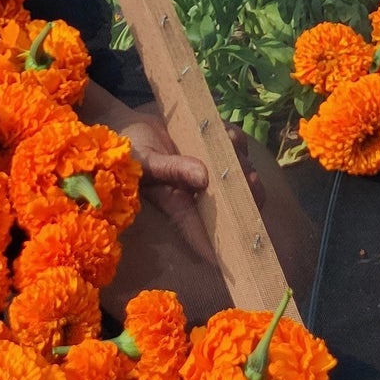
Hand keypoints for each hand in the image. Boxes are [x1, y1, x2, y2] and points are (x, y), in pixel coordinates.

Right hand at [120, 113, 264, 263]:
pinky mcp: (213, 147)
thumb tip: (203, 177)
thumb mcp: (146, 161)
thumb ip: (172, 169)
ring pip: (239, 173)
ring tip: (230, 143)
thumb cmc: (132, 150)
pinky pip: (235, 146)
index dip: (221, 246)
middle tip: (250, 178)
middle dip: (249, 193)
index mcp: (179, 203)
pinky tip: (227, 133)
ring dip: (243, 160)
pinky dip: (237, 140)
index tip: (241, 254)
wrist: (128, 124)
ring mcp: (209, 169)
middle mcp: (198, 191)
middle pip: (232, 202)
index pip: (201, 230)